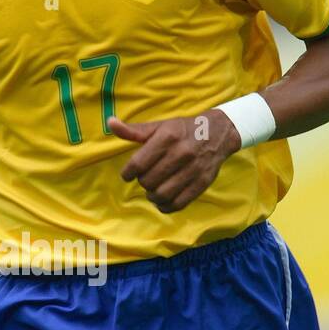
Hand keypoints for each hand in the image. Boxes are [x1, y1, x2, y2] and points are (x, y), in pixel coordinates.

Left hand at [107, 110, 240, 213]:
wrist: (218, 133)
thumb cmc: (182, 130)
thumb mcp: (159, 126)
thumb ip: (134, 130)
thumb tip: (110, 123)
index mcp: (167, 137)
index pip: (138, 163)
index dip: (128, 173)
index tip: (128, 174)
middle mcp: (181, 153)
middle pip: (148, 181)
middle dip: (142, 182)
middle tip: (145, 178)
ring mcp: (193, 170)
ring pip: (161, 194)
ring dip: (152, 196)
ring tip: (153, 189)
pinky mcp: (202, 183)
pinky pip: (178, 204)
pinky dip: (166, 206)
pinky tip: (163, 199)